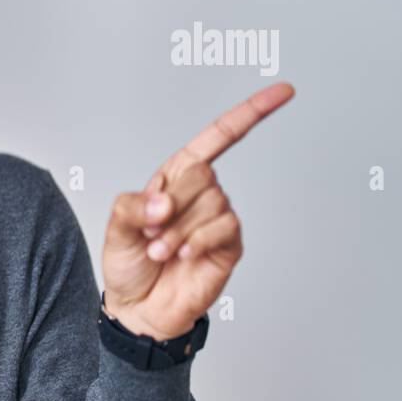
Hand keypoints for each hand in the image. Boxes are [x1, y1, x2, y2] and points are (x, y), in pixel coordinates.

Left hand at [101, 82, 295, 340]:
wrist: (141, 309)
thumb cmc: (129, 265)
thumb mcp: (116, 228)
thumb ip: (132, 207)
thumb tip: (164, 203)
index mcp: (175, 177)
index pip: (217, 138)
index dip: (250, 114)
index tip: (285, 91)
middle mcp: (201, 193)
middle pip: (201, 175)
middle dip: (169, 207)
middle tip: (151, 234)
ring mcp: (219, 218)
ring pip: (210, 204)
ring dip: (178, 232)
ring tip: (161, 251)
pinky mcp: (230, 243)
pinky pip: (224, 227)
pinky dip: (198, 241)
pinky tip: (184, 256)